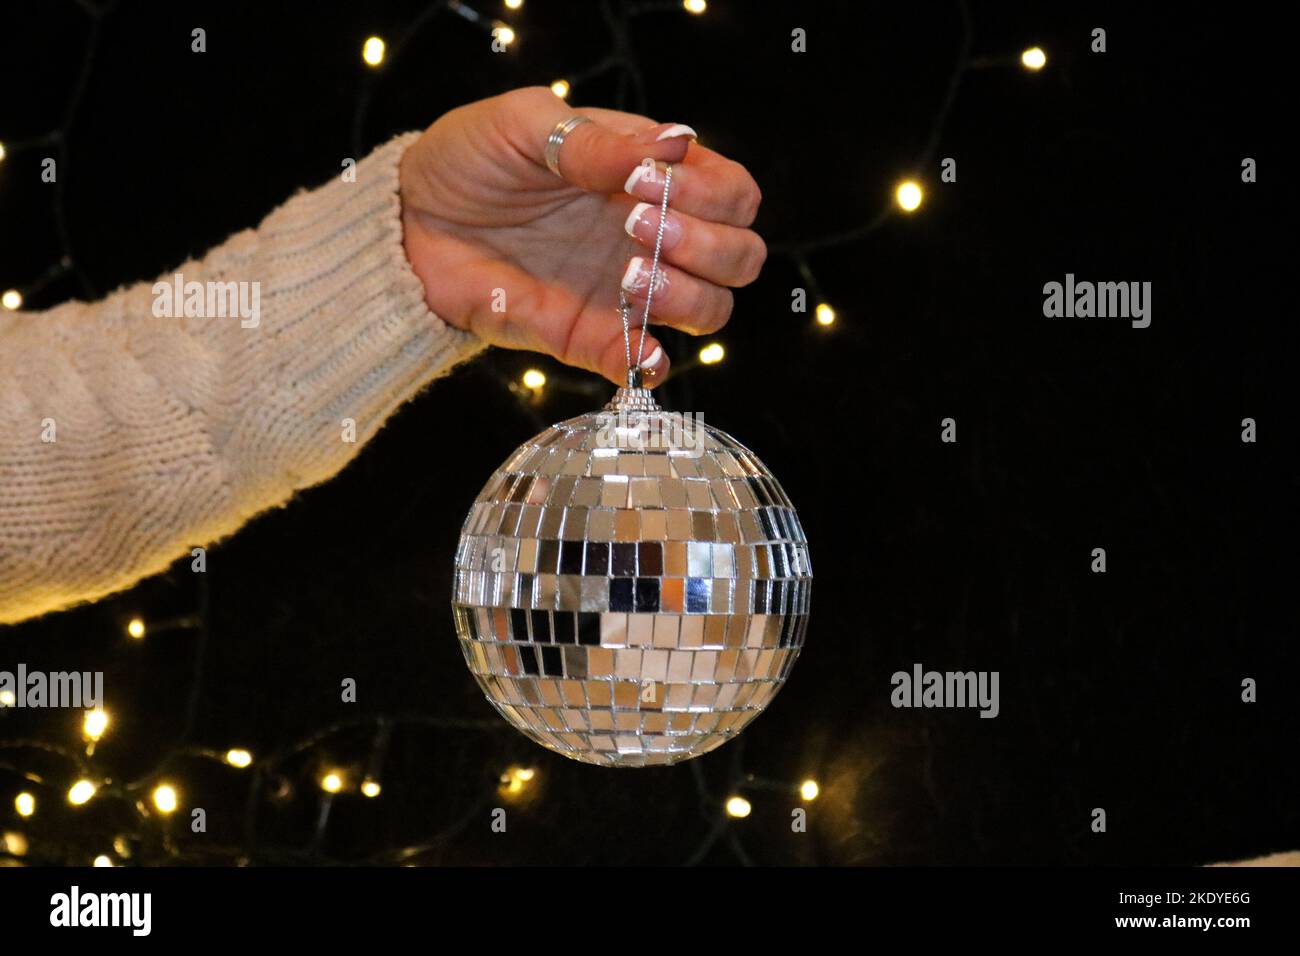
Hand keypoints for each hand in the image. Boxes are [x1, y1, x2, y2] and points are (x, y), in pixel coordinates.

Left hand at [399, 86, 764, 385]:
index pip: (733, 194)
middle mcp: (655, 237)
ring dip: (688, 295)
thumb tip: (675, 145)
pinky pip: (647, 364)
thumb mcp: (526, 125)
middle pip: (741, 257)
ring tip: (629, 272)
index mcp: (652, 178)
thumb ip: (597, 142)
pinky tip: (637, 345)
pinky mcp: (592, 338)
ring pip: (712, 311)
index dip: (713, 194)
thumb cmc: (470, 161)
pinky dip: (654, 362)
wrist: (409, 223)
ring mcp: (628, 291)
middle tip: (636, 226)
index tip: (647, 180)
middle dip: (710, 245)